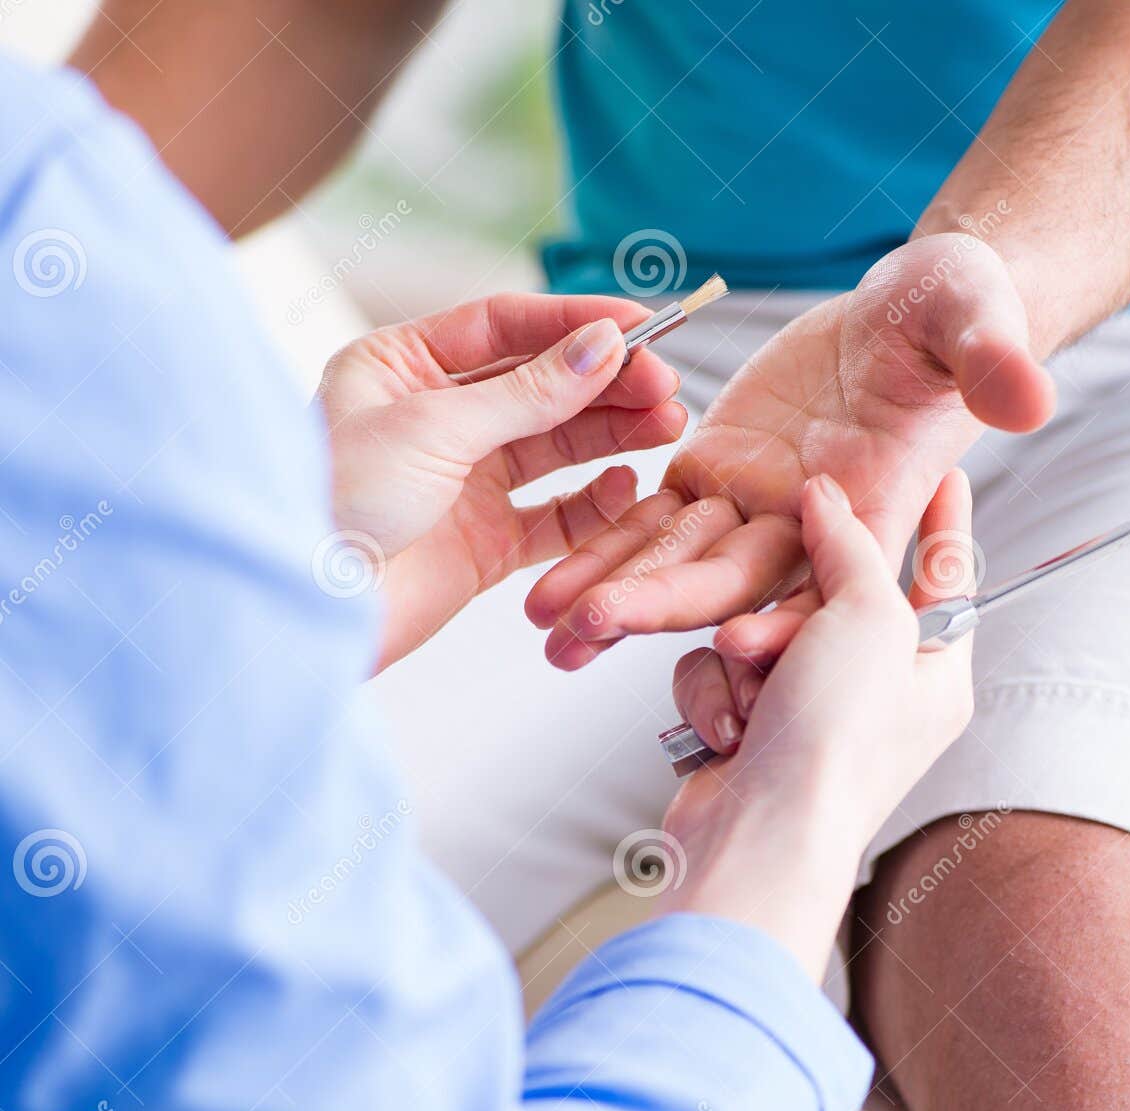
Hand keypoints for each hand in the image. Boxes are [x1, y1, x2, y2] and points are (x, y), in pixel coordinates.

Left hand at [317, 294, 685, 669]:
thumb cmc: (336, 504)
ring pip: (553, 448)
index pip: (504, 327)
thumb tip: (602, 347)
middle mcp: (432, 418)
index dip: (576, 324)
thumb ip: (529, 392)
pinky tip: (625, 485)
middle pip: (538, 386)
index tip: (641, 326)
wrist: (307, 611)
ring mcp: (460, 481)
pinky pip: (552, 517)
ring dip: (610, 436)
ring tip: (666, 424)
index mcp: (398, 366)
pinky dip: (591, 503)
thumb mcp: (435, 428)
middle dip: (604, 383)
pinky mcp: (482, 543)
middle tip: (664, 384)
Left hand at [526, 234, 1053, 668]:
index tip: (735, 647)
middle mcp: (812, 526)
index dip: (789, 615)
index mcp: (876, 506)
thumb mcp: (973, 321)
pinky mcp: (715, 472)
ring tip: (545, 625)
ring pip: (678, 560)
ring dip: (612, 591)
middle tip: (586, 634)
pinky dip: (605, 545)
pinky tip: (550, 580)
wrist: (910, 308)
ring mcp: (758, 505)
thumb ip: (993, 360)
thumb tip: (1033, 395)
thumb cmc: (957, 312)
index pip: (832, 577)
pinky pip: (652, 517)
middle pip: (733, 580)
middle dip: (660, 608)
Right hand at [660, 470, 974, 978]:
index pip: (944, 577)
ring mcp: (809, 718)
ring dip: (741, 665)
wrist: (760, 839)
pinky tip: (728, 735)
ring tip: (752, 702)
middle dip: (785, 617)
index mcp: (934, 672)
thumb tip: (826, 497)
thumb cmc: (836, 741)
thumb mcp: (868, 619)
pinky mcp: (749, 734)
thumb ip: (849, 545)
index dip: (941, 520)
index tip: (944, 468)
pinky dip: (715, 700)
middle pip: (827, 600)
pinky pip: (718, 675)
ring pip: (756, 634)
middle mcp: (877, 695)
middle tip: (767, 637)